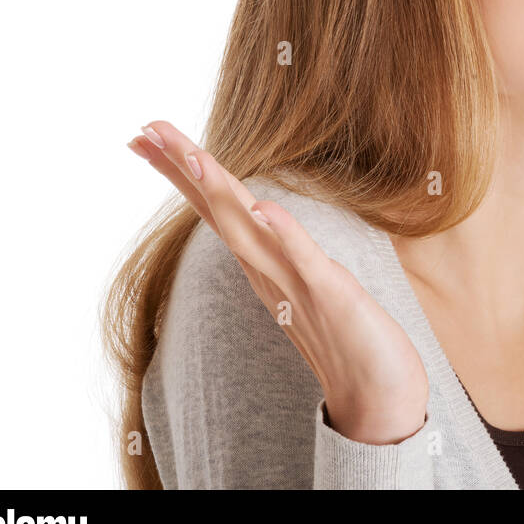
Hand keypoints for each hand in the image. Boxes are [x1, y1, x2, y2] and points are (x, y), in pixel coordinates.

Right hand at [127, 120, 429, 443]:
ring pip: (249, 230)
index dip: (182, 171)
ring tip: (192, 155)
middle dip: (184, 168)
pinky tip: (263, 208)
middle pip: (219, 211)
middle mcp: (269, 271)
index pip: (215, 208)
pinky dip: (285, 234)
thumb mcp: (307, 283)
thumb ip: (281, 253)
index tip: (145, 136)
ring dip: (221, 193)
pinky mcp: (332, 295)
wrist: (379, 394)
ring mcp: (296, 284)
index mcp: (263, 262)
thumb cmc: (348, 337)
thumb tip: (260, 220)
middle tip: (146, 129)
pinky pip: (304, 260)